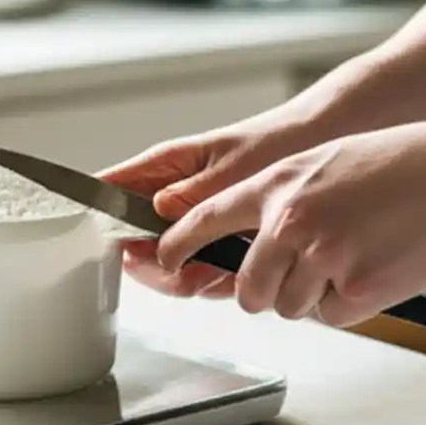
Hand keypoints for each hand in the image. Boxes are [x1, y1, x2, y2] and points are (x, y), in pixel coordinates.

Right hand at [99, 113, 322, 298]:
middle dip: (152, 264)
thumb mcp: (234, 168)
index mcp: (163, 167)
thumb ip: (192, 195)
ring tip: (213, 274)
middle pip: (133, 241)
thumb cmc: (279, 142)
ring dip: (184, 278)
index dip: (100, 218)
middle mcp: (170, 197)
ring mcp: (192, 224)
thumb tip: (156, 211)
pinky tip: (229, 278)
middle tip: (177, 270)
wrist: (325, 147)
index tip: (112, 242)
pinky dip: (211, 282)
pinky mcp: (215, 245)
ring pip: (165, 263)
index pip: (108, 189)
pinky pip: (198, 273)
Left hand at [154, 121, 425, 325]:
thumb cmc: (402, 164)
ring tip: (355, 255)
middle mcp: (289, 222)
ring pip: (289, 307)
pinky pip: (332, 316)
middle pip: (246, 289)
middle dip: (262, 294)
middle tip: (294, 279)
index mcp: (277, 186)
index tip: (163, 261)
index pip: (203, 221)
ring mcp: (321, 258)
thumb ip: (281, 198)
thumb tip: (249, 239)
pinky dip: (350, 304)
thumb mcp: (325, 162)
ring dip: (313, 296)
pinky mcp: (356, 290)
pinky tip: (378, 267)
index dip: (177, 246)